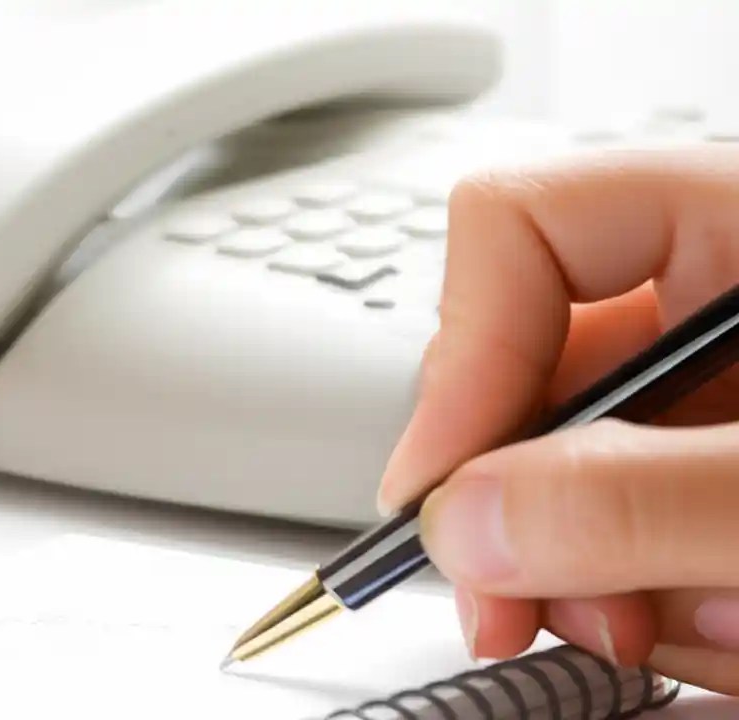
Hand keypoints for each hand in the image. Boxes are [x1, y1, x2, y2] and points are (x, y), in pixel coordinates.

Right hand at [376, 145, 738, 694]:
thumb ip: (644, 498)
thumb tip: (466, 525)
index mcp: (735, 229)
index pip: (519, 231)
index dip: (459, 359)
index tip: (439, 493)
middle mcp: (707, 301)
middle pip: (518, 370)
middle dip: (515, 509)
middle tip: (510, 609)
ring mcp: (708, 396)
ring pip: (561, 472)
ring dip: (594, 576)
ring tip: (671, 636)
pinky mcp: (709, 477)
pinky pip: (620, 531)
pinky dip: (647, 602)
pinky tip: (722, 627)